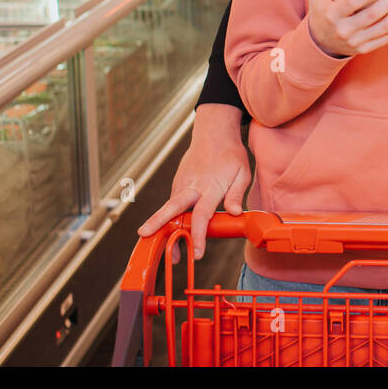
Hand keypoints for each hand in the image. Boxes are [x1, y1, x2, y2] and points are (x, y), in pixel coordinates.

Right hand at [137, 104, 250, 259]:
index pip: (202, 214)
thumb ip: (236, 194)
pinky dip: (172, 220)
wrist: (214, 134)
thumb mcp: (242, 173)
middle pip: (172, 207)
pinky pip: (173, 204)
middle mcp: (192, 186)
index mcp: (210, 186)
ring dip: (166, 229)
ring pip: (170, 209)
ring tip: (174, 254)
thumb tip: (234, 213)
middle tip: (145, 236)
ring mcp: (182, 184)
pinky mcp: (178, 184)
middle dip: (158, 222)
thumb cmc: (231, 155)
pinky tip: (177, 234)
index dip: (198, 235)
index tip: (197, 253)